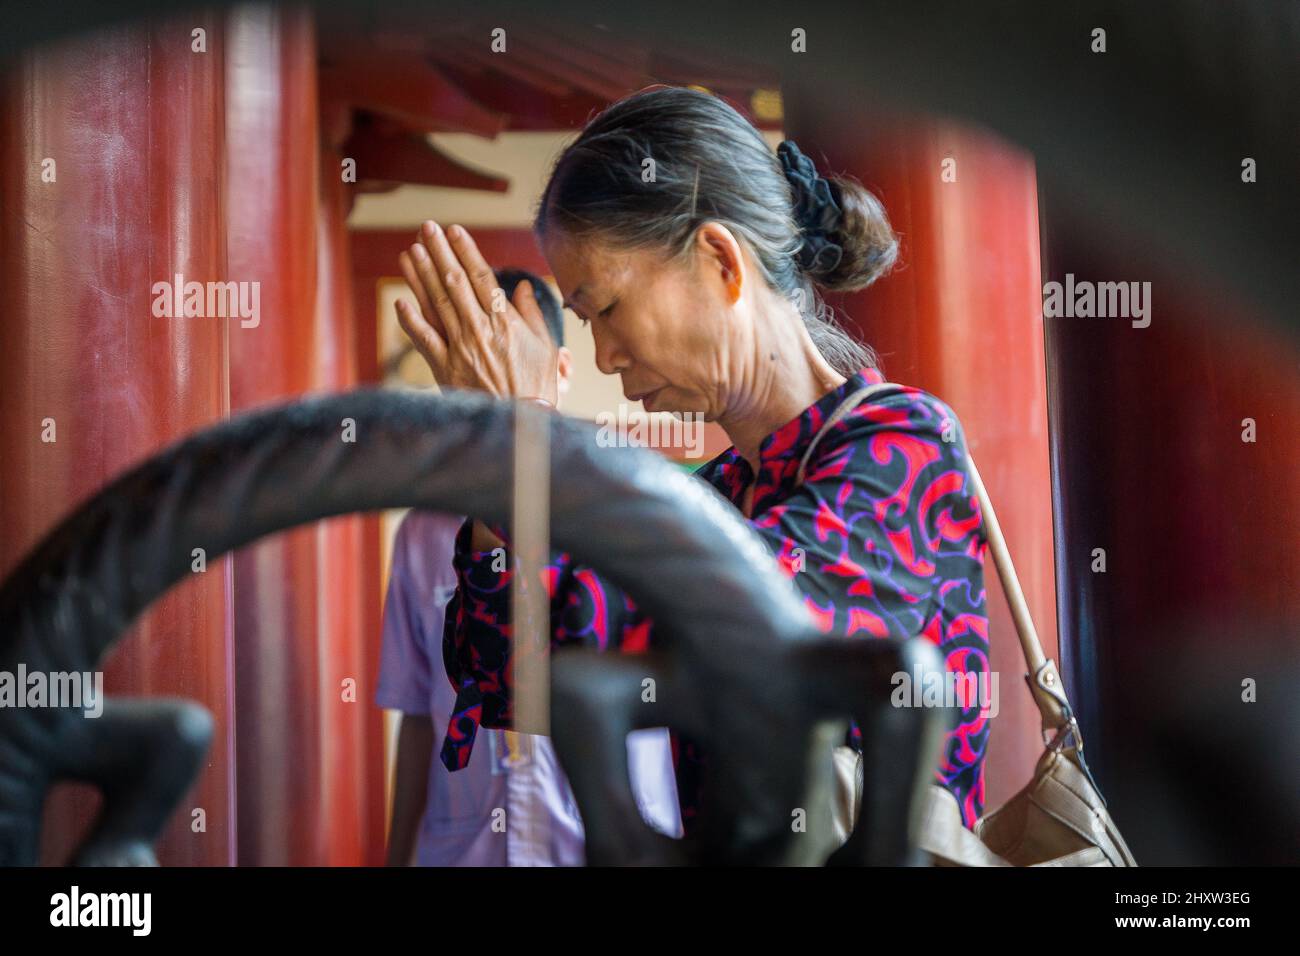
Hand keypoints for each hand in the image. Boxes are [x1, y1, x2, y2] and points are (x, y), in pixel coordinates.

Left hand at [396, 221, 558, 402]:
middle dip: (439, 252)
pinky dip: (410, 320)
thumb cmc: (537, 385)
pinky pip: (424, 339)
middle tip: (427, 228)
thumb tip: (521, 287)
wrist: (520, 422)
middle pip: (455, 282)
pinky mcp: (446, 368)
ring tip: (411, 251)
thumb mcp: (546, 347)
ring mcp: (460, 348)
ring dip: (421, 276)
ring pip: (436, 303)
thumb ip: (531, 314)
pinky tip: (400, 300)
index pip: (482, 277)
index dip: (465, 251)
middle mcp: (480, 329)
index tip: (454, 230)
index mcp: (505, 321)